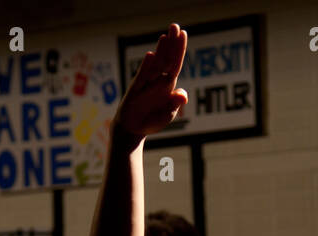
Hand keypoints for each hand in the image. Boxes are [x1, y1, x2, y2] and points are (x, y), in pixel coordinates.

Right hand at [112, 24, 189, 141]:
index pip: (176, 63)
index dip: (179, 50)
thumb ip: (175, 104)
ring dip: (161, 50)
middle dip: (172, 43)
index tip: (183, 34)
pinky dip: (147, 67)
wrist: (134, 128)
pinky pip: (142, 76)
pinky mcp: (136, 90)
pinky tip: (151, 56)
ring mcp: (147, 83)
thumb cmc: (153, 119)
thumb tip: (182, 95)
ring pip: (156, 64)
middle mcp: (158, 80)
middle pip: (167, 59)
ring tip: (166, 36)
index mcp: (168, 84)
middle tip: (175, 26)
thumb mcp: (168, 114)